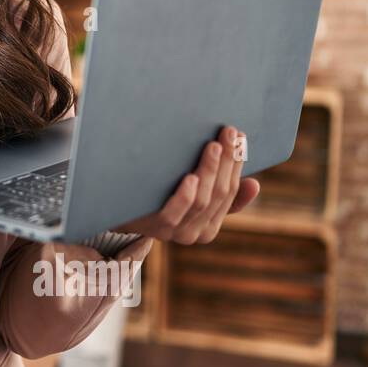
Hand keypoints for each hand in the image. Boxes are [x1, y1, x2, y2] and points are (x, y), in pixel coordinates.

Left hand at [115, 125, 261, 244]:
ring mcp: (175, 232)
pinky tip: (189, 177)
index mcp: (210, 226)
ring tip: (212, 146)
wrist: (113, 211)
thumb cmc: (156, 198)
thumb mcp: (190, 194)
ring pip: (201, 200)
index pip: (231, 191)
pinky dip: (185, 195)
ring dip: (209, 170)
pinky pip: (174, 213)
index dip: (238, 163)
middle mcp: (196, 232)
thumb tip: (254, 184)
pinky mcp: (154, 227)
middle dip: (227, 161)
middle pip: (219, 193)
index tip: (240, 138)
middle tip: (229, 133)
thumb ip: (219, 192)